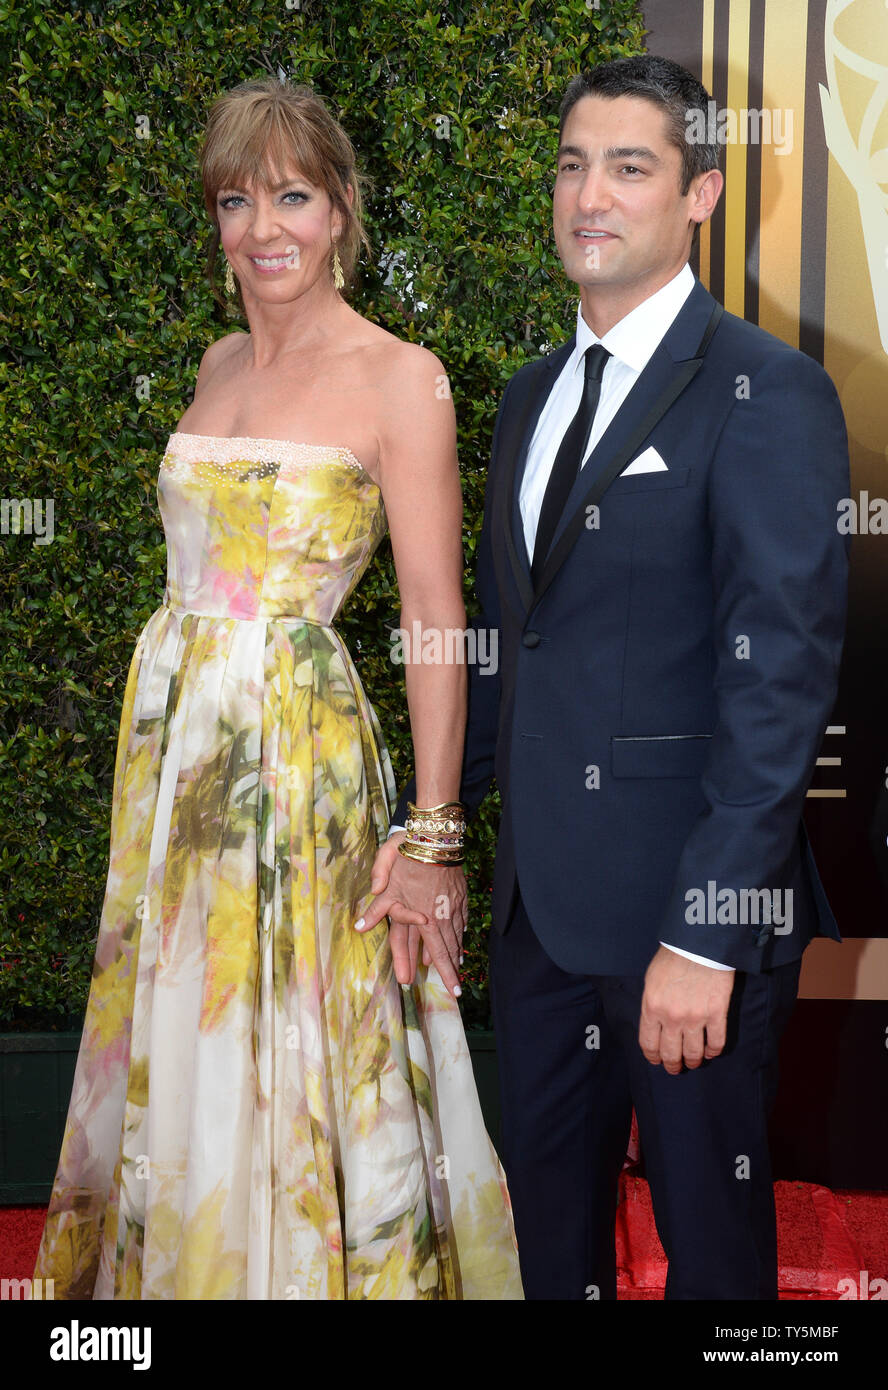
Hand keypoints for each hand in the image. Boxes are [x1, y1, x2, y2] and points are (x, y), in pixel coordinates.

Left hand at [354, 831, 466, 998]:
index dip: (438, 971)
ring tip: (457, 972)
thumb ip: (375, 906)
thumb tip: (359, 928)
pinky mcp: (460, 896)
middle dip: (451, 973)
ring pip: (454, 936)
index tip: (449, 989)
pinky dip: (460, 935)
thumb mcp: (384, 878)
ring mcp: (451, 907)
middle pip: (444, 950)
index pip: (427, 950)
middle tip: (458, 992)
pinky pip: (462, 922)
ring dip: (454, 955)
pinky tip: (461, 942)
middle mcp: (437, 916)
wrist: (436, 837)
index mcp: (418, 915)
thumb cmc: (407, 855)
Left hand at [638, 945, 734, 1074]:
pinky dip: (714, 1051)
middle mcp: (671, 1017)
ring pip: (693, 1053)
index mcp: (651, 1008)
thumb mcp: (651, 979)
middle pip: (671, 1053)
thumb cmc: (673, 957)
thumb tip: (654, 1023)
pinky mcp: (716, 1014)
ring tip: (694, 1062)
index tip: (656, 1060)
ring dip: (693, 1061)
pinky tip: (711, 1052)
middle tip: (675, 1068)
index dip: (653, 1057)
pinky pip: (716, 1042)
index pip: (649, 1044)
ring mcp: (695, 1017)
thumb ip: (651, 1004)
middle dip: (672, 1065)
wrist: (699, 944)